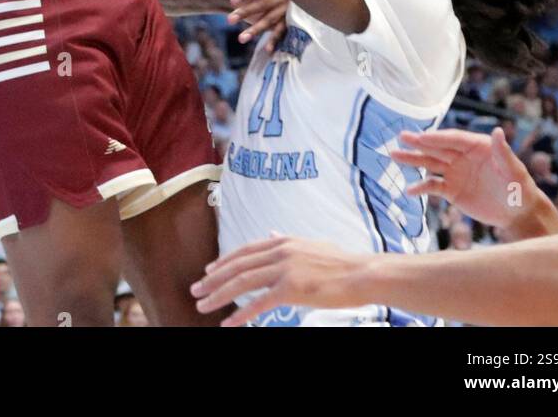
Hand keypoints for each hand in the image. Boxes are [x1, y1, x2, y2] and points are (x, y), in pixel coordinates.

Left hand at [191, 236, 366, 325]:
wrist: (361, 273)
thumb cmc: (341, 263)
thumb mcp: (311, 245)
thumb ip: (288, 242)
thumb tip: (272, 234)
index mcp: (284, 241)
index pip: (246, 250)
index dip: (224, 260)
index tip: (208, 269)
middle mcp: (280, 250)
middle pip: (238, 265)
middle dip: (213, 278)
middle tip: (195, 288)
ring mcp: (284, 269)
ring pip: (242, 283)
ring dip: (218, 294)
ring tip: (202, 304)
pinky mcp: (290, 288)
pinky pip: (259, 304)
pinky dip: (240, 314)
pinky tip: (227, 322)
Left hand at [228, 0, 288, 50]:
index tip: (232, 0)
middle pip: (265, 3)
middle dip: (247, 12)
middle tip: (229, 19)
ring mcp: (292, 7)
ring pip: (273, 18)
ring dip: (257, 29)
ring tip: (241, 38)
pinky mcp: (295, 18)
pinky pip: (285, 30)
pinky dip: (276, 40)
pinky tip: (267, 49)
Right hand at [392, 126, 537, 230]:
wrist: (518, 212)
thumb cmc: (520, 188)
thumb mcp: (513, 171)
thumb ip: (503, 152)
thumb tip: (497, 131)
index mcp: (476, 146)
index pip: (453, 139)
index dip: (437, 138)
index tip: (421, 137)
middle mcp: (462, 156)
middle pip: (437, 148)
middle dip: (419, 143)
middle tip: (401, 137)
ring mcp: (456, 173)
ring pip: (431, 164)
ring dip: (413, 160)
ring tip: (394, 155)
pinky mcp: (453, 191)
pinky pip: (434, 187)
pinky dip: (421, 187)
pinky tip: (409, 190)